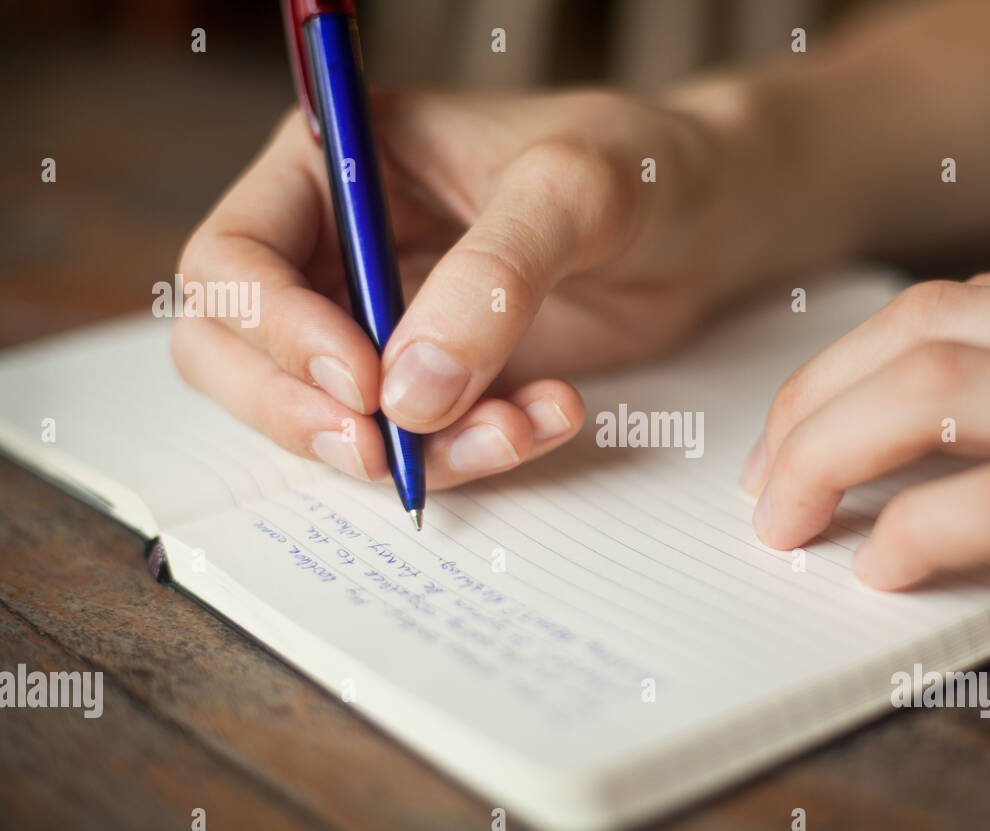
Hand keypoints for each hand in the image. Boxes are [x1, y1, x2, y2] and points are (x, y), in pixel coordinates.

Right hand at [172, 89, 744, 486]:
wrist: (702, 216)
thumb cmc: (633, 163)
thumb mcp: (569, 192)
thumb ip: (491, 280)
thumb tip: (410, 396)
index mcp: (333, 168)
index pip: (233, 259)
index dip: (274, 332)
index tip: (362, 382)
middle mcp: (339, 250)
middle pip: (239, 355)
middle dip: (302, 416)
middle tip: (382, 452)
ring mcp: (385, 323)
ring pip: (332, 417)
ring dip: (413, 449)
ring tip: (518, 429)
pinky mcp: (440, 380)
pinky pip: (420, 442)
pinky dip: (475, 451)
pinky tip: (550, 416)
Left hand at [743, 272, 989, 659]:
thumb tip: (983, 417)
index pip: (960, 307)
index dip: (853, 366)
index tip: (802, 427)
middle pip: (927, 337)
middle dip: (816, 405)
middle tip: (770, 480)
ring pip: (945, 394)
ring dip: (835, 455)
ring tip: (790, 519)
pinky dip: (925, 527)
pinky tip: (883, 566)